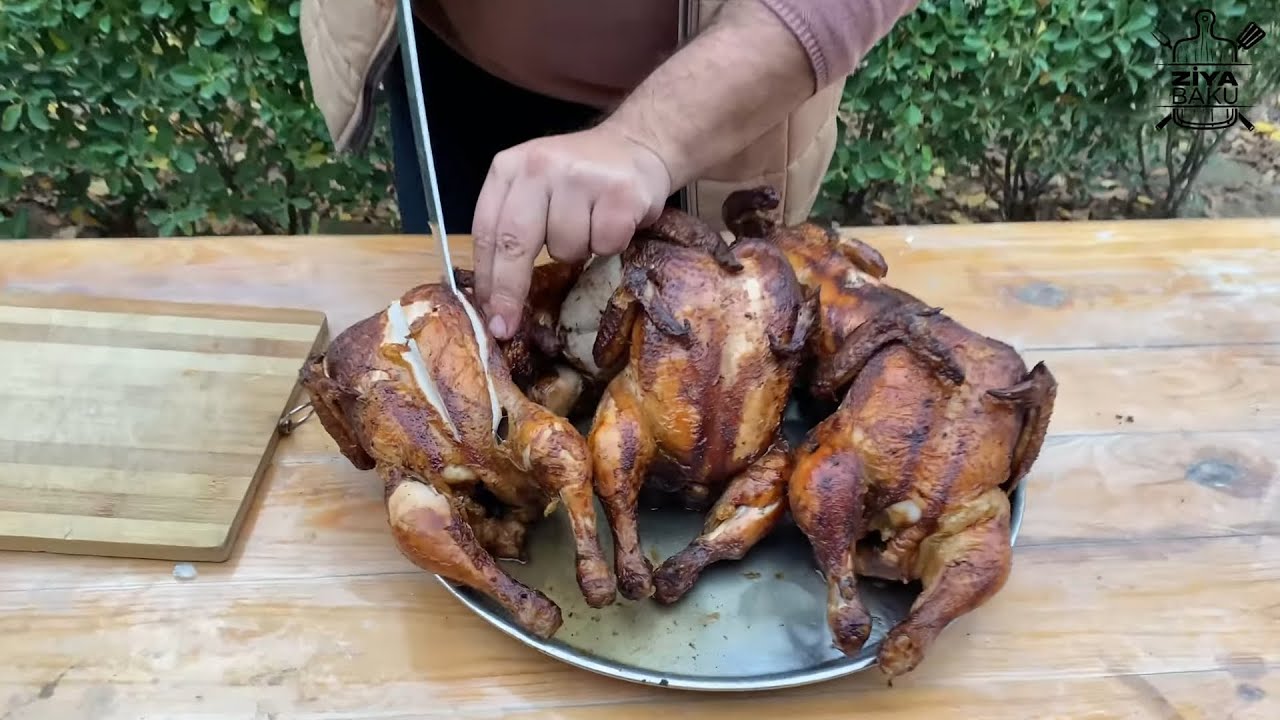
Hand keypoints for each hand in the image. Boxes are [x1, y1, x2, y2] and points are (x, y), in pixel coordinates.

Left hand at [470, 125, 672, 339]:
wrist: (636, 146)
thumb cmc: (579, 180)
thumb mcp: (534, 190)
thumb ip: (511, 229)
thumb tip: (494, 299)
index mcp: (509, 168)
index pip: (487, 231)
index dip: (486, 279)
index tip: (488, 315)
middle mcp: (539, 166)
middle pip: (514, 243)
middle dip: (510, 291)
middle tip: (509, 326)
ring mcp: (580, 177)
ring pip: (565, 250)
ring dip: (578, 252)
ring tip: (590, 225)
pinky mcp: (619, 192)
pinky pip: (605, 245)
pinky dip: (610, 245)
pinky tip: (614, 222)